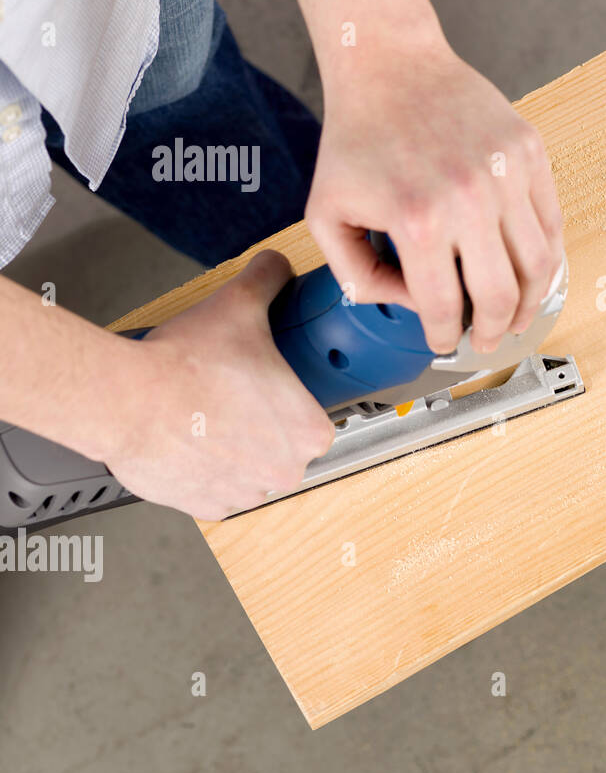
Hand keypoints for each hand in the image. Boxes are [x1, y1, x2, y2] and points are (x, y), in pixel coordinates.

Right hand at [97, 251, 335, 520]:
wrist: (125, 398)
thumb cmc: (185, 364)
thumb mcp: (240, 303)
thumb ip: (268, 278)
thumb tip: (278, 265)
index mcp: (309, 431)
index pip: (313, 420)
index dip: (288, 401)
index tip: (268, 391)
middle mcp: (284, 471)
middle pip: (282, 447)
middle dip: (262, 427)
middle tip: (233, 399)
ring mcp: (245, 493)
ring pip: (250, 470)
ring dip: (236, 452)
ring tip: (210, 419)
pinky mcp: (206, 506)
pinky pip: (217, 491)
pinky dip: (206, 472)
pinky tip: (194, 444)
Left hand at [304, 38, 564, 354]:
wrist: (390, 65)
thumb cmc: (357, 136)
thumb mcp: (328, 215)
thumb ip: (359, 276)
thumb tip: (412, 306)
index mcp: (417, 219)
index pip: (444, 305)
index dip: (445, 336)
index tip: (445, 342)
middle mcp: (469, 199)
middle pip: (500, 296)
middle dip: (492, 331)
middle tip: (485, 340)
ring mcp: (507, 174)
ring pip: (539, 265)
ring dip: (529, 302)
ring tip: (514, 314)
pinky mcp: (530, 152)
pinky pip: (552, 222)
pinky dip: (546, 257)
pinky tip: (529, 272)